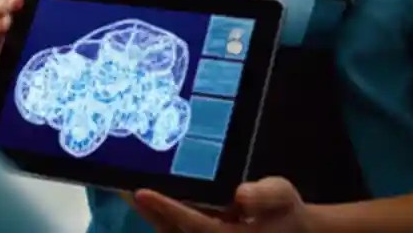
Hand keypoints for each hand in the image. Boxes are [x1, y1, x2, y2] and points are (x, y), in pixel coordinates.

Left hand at [131, 178, 311, 232]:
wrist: (292, 232)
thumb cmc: (284, 212)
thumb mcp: (282, 196)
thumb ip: (266, 196)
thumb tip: (241, 194)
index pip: (193, 223)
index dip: (166, 208)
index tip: (142, 193)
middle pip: (171, 231)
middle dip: (147, 211)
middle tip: (120, 185)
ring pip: (169, 231)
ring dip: (149, 213)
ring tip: (123, 187)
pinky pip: (173, 229)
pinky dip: (159, 214)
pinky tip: (144, 196)